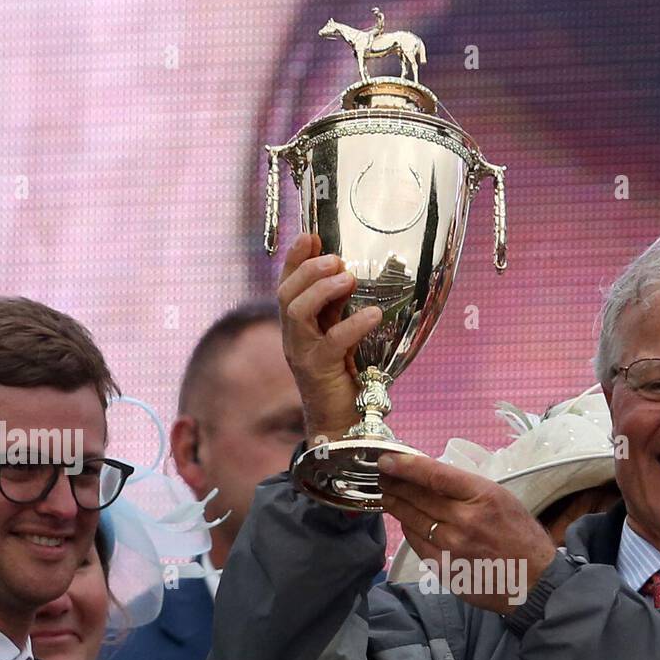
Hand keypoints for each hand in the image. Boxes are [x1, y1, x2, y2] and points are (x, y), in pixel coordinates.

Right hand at [277, 232, 381, 442]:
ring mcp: (302, 355)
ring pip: (297, 313)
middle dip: (308, 270)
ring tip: (348, 278)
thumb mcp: (342, 336)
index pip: (287, 285)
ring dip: (322, 290)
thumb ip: (340, 310)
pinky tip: (373, 314)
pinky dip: (353, 324)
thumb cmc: (345, 380)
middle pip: (287, 295)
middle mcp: (294, 338)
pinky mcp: (318, 371)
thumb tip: (350, 274)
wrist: (342, 424)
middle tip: (336, 259)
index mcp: (298, 327)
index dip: (294, 259)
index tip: (310, 235)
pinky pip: (332, 342)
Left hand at [377, 453, 555, 613]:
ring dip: (397, 506)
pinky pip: (418, 544)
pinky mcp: (446, 568)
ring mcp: (453, 547)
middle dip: (396, 484)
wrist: (536, 582)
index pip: (436, 476)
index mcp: (484, 497)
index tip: (387, 460)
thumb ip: (469, 490)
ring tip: (388, 496)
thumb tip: (433, 479)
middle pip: (419, 497)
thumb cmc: (523, 537)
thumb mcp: (503, 500)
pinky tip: (405, 522)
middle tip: (383, 477)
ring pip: (414, 521)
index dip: (407, 466)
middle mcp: (465, 520)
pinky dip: (409, 530)